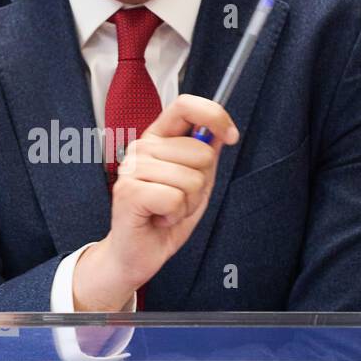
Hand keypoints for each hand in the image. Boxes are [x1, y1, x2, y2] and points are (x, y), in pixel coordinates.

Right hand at [73, 94, 238, 310]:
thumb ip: (204, 158)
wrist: (135, 253)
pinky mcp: (129, 192)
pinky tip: (160, 218)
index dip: (214, 115)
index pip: (185, 106)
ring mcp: (132, 169)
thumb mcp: (194, 185)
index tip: (231, 136)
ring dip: (187, 204)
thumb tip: (220, 132)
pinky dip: (175, 215)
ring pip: (191, 178)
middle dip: (201, 183)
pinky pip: (175, 198)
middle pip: (200, 152)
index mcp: (158, 139)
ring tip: (168, 211)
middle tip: (179, 199)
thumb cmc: (162, 218)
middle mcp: (142, 148)